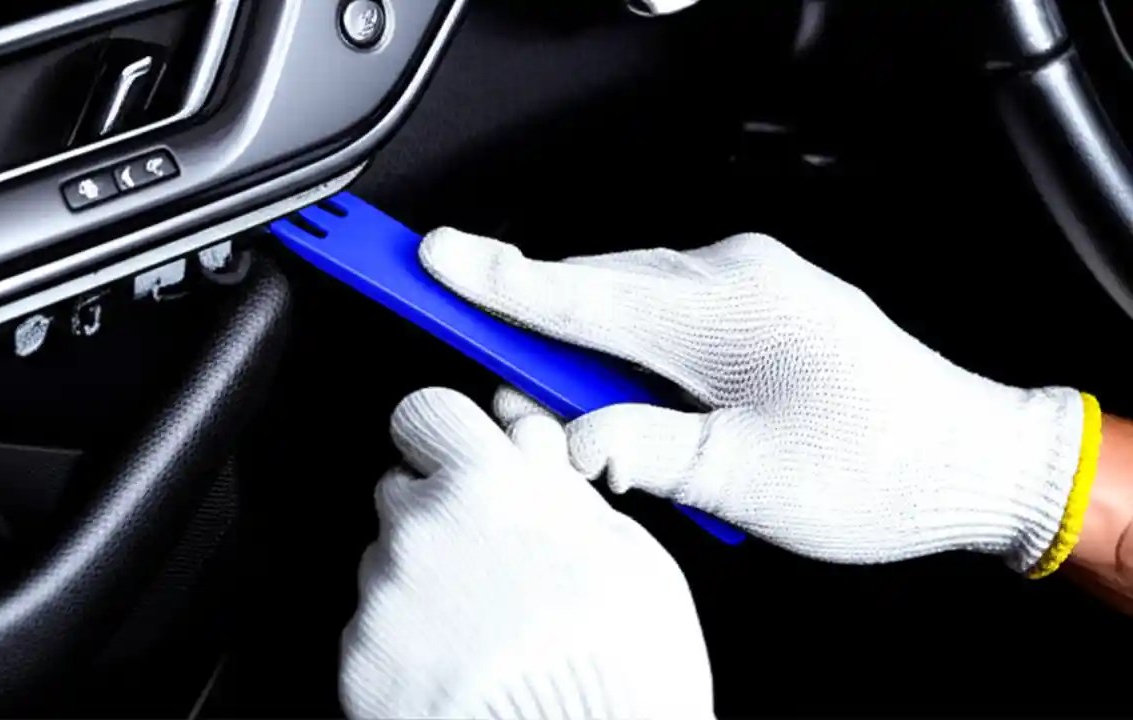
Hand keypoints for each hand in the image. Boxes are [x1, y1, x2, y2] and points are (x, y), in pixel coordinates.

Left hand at [340, 388, 713, 718]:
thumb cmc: (622, 665)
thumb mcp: (627, 551)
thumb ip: (559, 480)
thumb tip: (524, 434)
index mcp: (484, 485)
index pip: (427, 412)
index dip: (451, 438)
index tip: (471, 463)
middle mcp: (418, 528)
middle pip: (401, 485)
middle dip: (438, 507)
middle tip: (489, 553)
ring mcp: (382, 596)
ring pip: (387, 556)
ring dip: (425, 575)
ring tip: (484, 624)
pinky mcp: (361, 657)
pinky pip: (374, 622)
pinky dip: (407, 636)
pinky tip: (459, 660)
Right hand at [420, 230, 1089, 572]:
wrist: (974, 459)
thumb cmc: (879, 473)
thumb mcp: (744, 483)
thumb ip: (641, 449)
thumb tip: (565, 436)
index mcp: (727, 314)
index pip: (582, 292)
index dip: (495, 280)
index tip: (427, 258)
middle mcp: (736, 277)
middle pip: (596, 286)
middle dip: (530, 321)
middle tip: (488, 367)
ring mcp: (750, 279)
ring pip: (628, 292)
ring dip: (582, 336)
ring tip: (564, 401)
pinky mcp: (759, 297)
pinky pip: (666, 301)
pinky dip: (626, 337)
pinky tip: (623, 382)